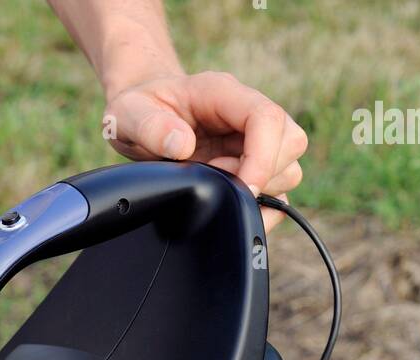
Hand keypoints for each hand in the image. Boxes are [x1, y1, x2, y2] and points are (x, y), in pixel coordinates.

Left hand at [104, 70, 307, 229]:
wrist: (141, 116)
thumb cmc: (139, 110)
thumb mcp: (129, 113)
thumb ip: (150, 127)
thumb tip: (181, 146)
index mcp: (223, 94)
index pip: (268, 119)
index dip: (263, 158)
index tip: (241, 187)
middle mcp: (246, 115)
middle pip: (291, 143)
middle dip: (263, 174)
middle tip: (218, 180)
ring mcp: (253, 142)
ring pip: (289, 169)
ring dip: (261, 190)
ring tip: (217, 185)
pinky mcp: (252, 167)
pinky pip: (278, 192)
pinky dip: (262, 207)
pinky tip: (229, 204)